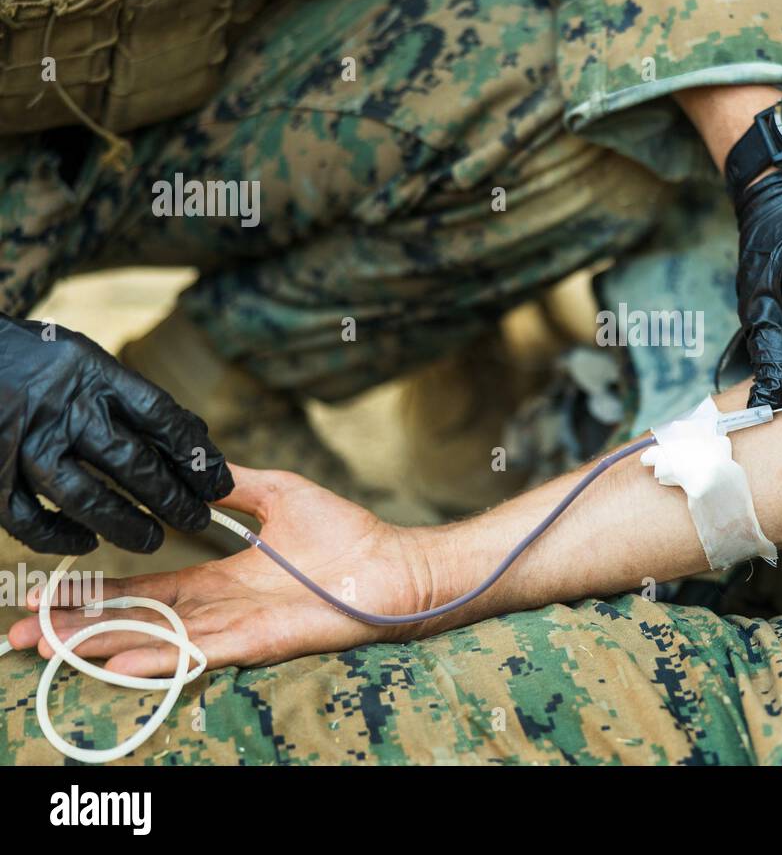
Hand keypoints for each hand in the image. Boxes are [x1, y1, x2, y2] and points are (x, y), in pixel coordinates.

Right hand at [0, 315, 233, 553]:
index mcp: (92, 376)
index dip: (195, 454)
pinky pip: (28, 519)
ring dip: (124, 525)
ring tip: (153, 540)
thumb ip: (135, 398)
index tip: (219, 481)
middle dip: (172, 498)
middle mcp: (61, 410)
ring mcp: (24, 444)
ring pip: (84, 498)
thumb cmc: (39, 361)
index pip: (160, 417)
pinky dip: (59, 536)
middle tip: (197, 519)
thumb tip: (196, 437)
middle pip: (131, 462)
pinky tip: (86, 541)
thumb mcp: (88, 360)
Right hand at [5, 466, 447, 673]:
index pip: (147, 590)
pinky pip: (202, 651)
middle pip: (137, 621)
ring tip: (49, 650)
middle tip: (22, 637)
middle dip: (79, 629)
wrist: (397, 564)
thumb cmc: (348, 534)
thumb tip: (196, 467)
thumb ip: (236, 485)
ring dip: (101, 646)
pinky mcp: (263, 641)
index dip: (99, 595)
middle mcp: (222, 608)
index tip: (52, 597)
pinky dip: (159, 657)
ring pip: (157, 640)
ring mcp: (240, 628)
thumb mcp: (280, 495)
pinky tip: (116, 661)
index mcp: (222, 577)